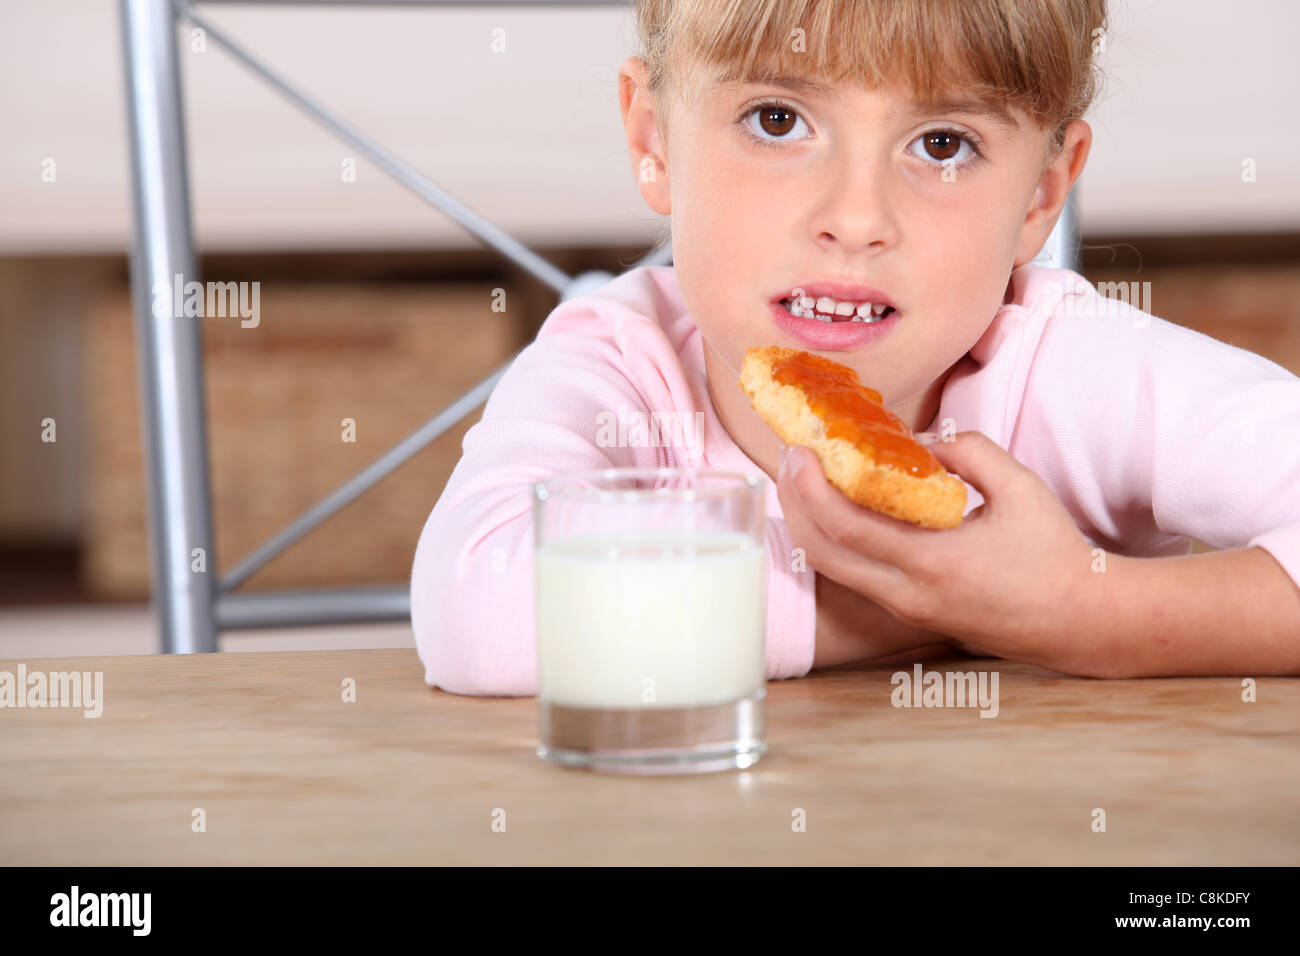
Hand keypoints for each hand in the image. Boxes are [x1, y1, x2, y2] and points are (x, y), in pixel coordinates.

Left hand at [776, 431, 1097, 673]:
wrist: (1080, 622)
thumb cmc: (1054, 553)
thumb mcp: (1019, 486)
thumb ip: (967, 451)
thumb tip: (917, 443)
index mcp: (934, 564)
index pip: (848, 529)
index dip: (811, 490)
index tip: (800, 451)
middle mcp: (909, 595)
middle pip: (823, 556)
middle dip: (795, 505)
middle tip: (790, 460)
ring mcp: (907, 610)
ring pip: (835, 572)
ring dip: (811, 525)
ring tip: (805, 480)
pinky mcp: (911, 614)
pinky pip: (858, 577)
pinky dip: (837, 543)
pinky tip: (838, 509)